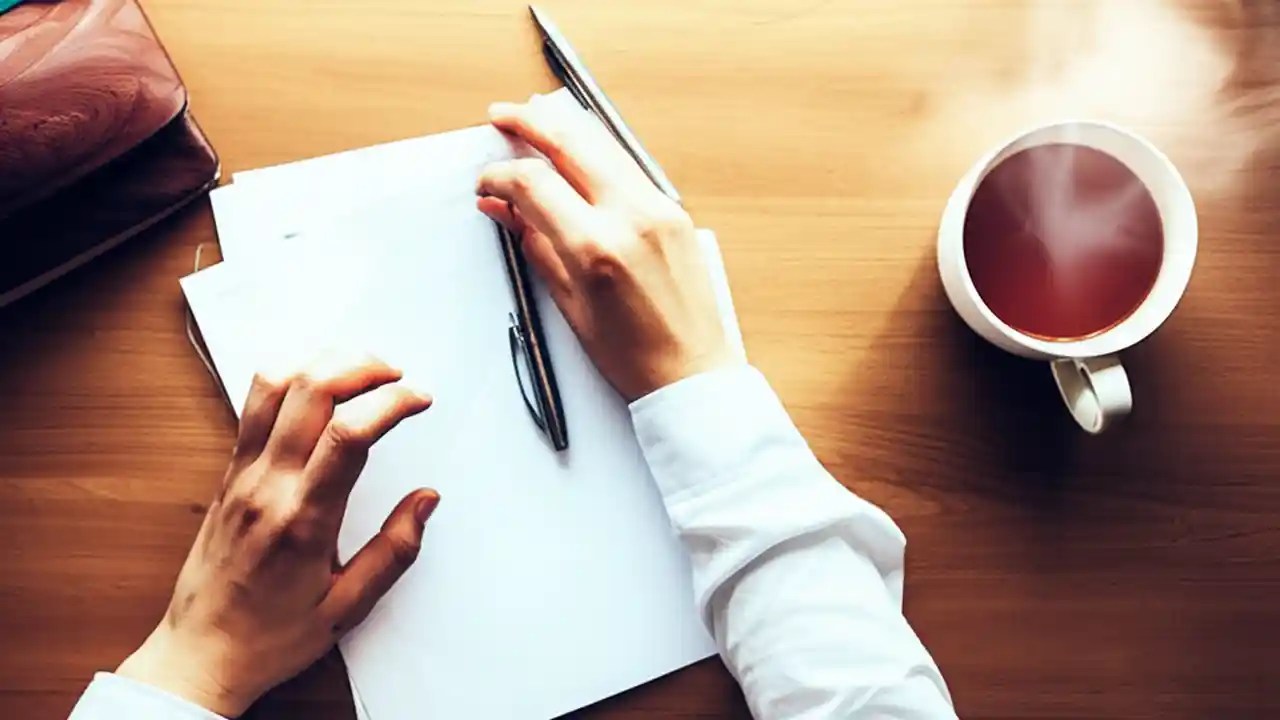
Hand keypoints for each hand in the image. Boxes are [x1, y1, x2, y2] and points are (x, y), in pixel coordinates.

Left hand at [116, 354, 437, 716]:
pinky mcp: (227, 475)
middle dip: (361, 366)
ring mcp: (240, 475)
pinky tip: (316, 389)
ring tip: (358, 370)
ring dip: (321, 363)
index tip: (420, 400)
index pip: (349, 434)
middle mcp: (267, 486)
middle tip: (395, 375)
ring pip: (273, 384)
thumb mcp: (348, 608)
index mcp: (303, 520)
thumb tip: (426, 501)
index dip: (392, 402)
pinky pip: (253, 407)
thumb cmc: (269, 637)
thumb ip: (394, 552)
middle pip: (310, 389)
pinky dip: (290, 381)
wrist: (198, 655)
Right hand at [476, 97, 737, 401]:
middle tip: (502, 116)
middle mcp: (631, 217)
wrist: (692, 372)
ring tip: (535, 119)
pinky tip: (578, 149)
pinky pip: (629, 164)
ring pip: (603, 143)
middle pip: (570, 141)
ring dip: (565, 126)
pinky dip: (597, 150)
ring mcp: (658, 209)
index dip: (500, 175)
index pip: (534, 183)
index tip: (486, 183)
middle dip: (530, 122)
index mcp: (597, 248)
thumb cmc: (634, 356)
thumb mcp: (568, 304)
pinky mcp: (674, 211)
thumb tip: (506, 210)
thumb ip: (535, 246)